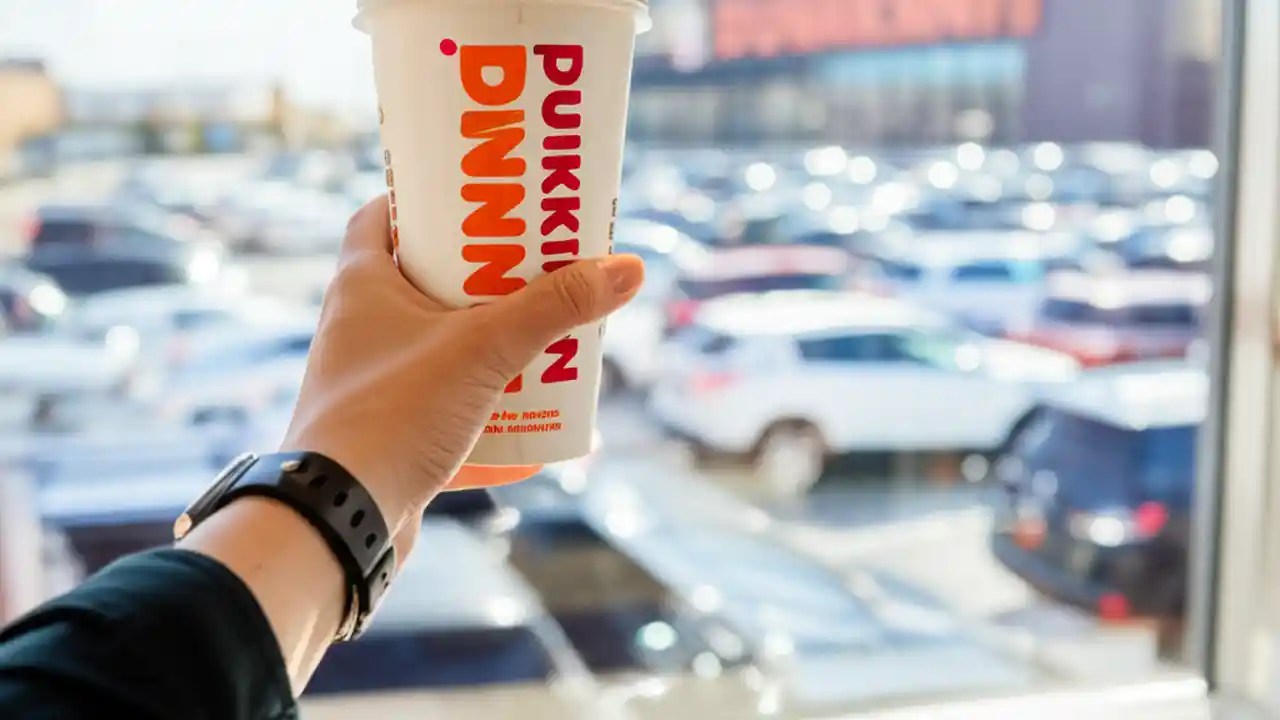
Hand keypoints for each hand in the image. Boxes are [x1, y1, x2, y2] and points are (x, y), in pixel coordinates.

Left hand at [282, 197, 642, 553]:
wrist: (339, 515)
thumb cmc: (394, 414)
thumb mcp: (484, 349)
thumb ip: (555, 308)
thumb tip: (625, 268)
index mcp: (362, 285)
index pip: (382, 215)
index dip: (428, 201)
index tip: (481, 200)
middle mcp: (358, 328)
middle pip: (425, 281)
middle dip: (484, 279)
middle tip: (537, 270)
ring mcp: (371, 383)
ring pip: (439, 348)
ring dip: (489, 346)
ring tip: (545, 340)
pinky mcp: (387, 435)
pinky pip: (443, 408)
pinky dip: (485, 412)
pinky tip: (531, 423)